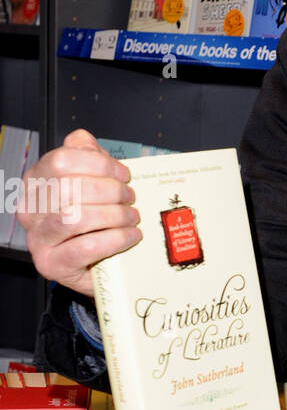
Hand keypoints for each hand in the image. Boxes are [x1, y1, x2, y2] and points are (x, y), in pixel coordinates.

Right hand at [15, 129, 140, 296]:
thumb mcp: (88, 183)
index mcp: (36, 182)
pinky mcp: (52, 264)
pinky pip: (86, 247)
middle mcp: (31, 209)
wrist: (95, 266)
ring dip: (113, 215)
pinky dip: (115, 239)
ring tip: (132, 217)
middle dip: (109, 191)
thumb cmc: (91, 223)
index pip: (62, 161)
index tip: (123, 174)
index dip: (98, 164)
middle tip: (130, 198)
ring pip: (75, 217)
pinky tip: (131, 236)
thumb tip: (86, 143)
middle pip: (69, 188)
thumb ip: (85, 157)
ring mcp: (38, 239)